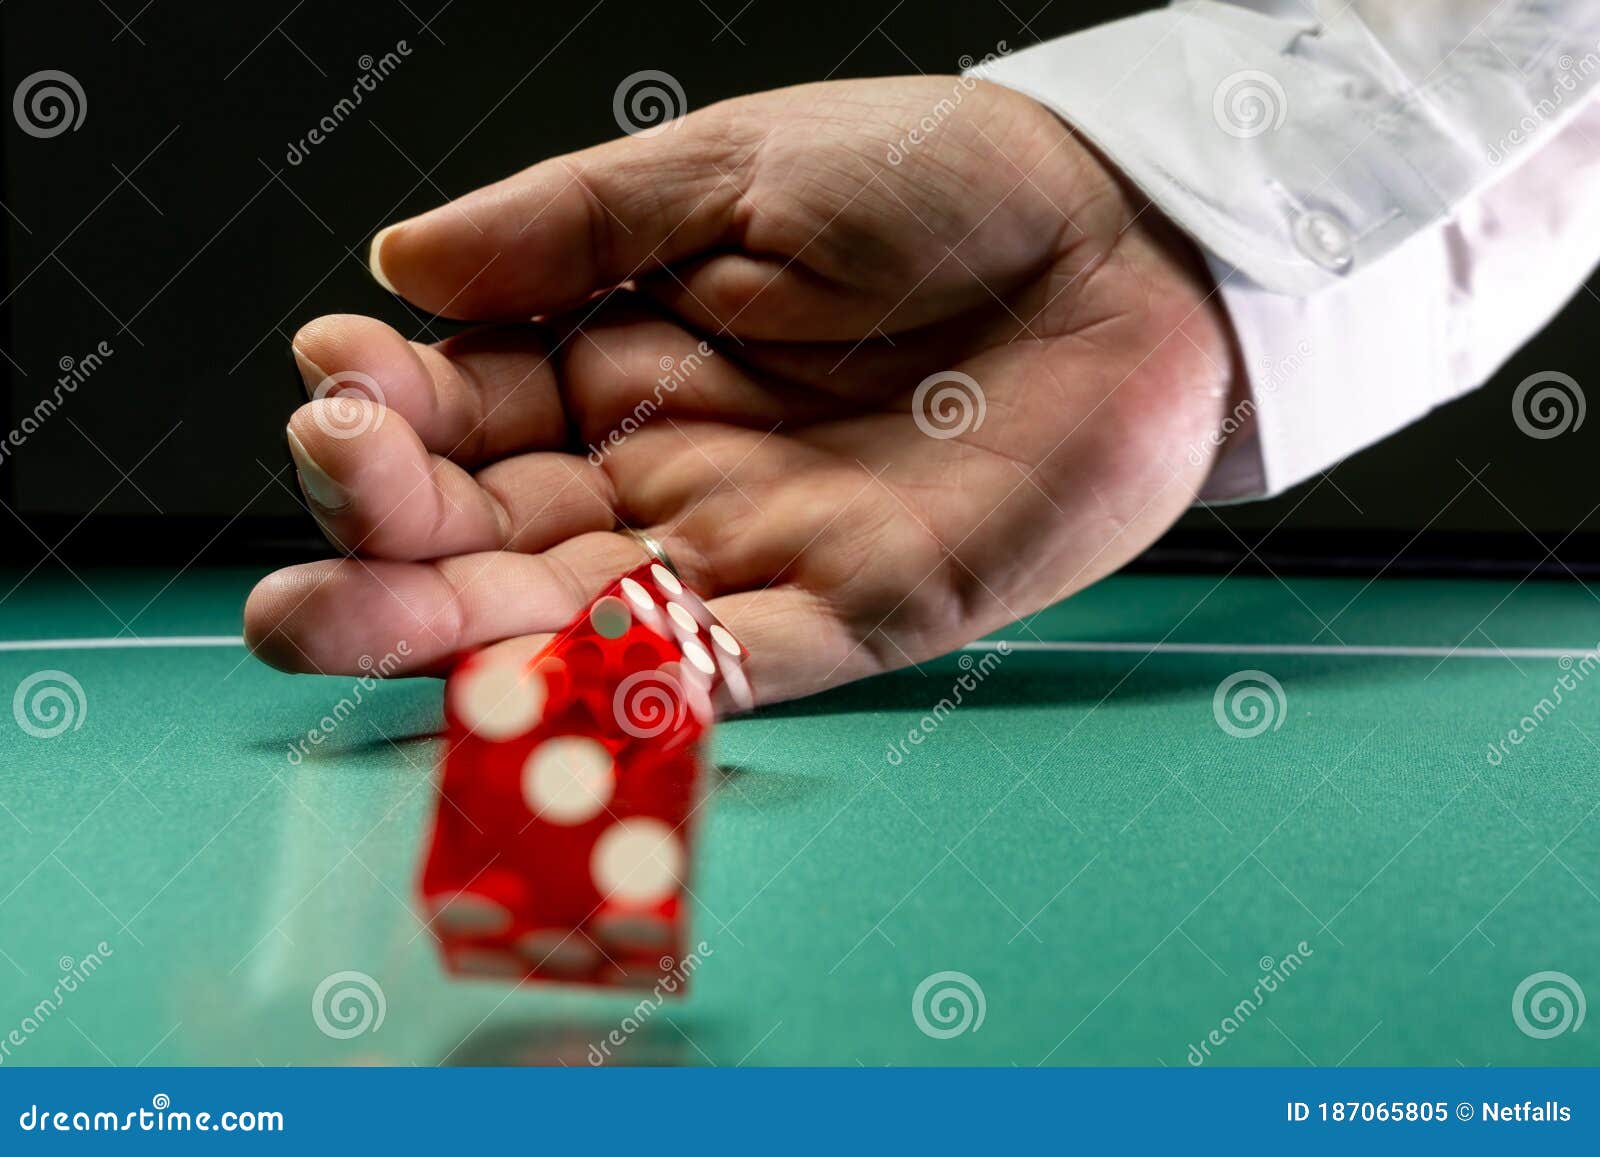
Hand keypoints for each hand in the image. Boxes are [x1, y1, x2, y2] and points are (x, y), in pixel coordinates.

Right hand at [245, 76, 1238, 704]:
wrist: (1128, 248)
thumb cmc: (942, 182)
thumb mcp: (738, 168)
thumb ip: (573, 224)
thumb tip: (400, 261)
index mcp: (629, 354)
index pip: (469, 407)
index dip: (387, 408)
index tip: (334, 378)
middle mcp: (668, 467)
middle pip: (495, 532)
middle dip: (388, 546)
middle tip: (302, 545)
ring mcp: (747, 552)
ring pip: (573, 617)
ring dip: (453, 638)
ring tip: (324, 628)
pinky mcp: (843, 619)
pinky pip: (712, 672)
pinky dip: (620, 690)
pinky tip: (517, 692)